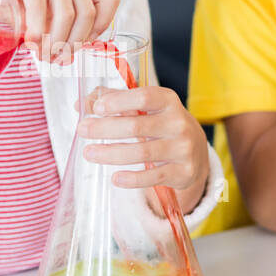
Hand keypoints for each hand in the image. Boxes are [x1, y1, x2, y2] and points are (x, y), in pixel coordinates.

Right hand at [0, 0, 119, 60]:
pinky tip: (29, 42)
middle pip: (87, 15)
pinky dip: (37, 32)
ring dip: (54, 41)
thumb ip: (59, 30)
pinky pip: (41, 10)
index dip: (101, 26)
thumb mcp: (44, 14)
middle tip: (54, 58)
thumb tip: (66, 58)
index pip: (110, 0)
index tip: (81, 43)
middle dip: (72, 44)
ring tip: (41, 54)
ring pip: (68, 15)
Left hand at [76, 86, 208, 201]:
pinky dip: (132, 179)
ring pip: (142, 152)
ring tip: (89, 153)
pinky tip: (115, 178)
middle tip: (82, 130)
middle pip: (137, 126)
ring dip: (111, 154)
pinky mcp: (183, 172)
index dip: (119, 102)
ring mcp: (183, 148)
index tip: (96, 108)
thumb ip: (114, 101)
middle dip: (105, 129)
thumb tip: (81, 104)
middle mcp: (179, 123)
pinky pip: (153, 176)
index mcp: (168, 101)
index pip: (144, 97)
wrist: (195, 152)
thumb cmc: (160, 124)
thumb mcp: (144, 108)